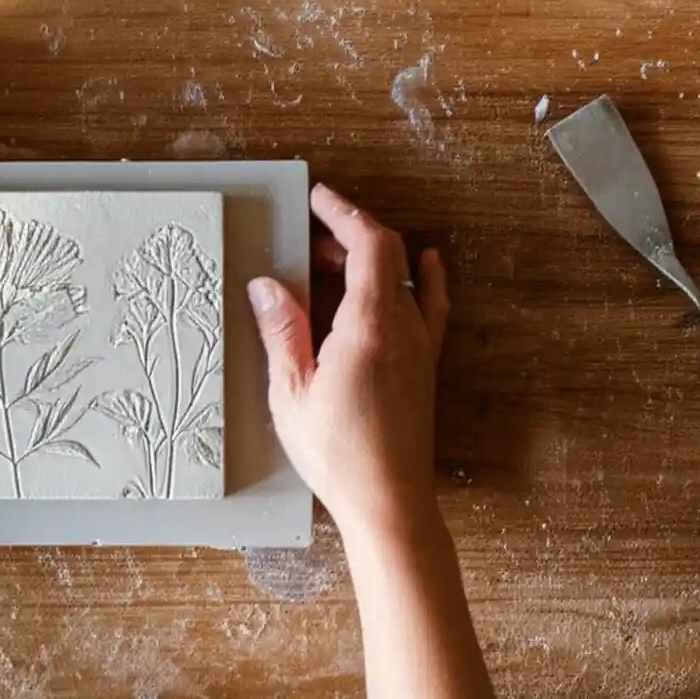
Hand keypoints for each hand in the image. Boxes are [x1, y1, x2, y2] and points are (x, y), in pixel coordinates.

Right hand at [248, 183, 448, 534]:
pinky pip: (432, 305)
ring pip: (405, 277)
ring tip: (337, 260)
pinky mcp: (425, 366)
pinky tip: (427, 266)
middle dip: (350, 233)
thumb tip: (266, 286)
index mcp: (368, 326)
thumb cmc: (337, 453)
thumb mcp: (292, 392)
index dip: (344, 213)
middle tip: (310, 238)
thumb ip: (282, 332)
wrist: (388, 500)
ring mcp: (421, 347)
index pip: (370, 244)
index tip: (318, 198)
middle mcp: (403, 328)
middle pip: (388, 255)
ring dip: (374, 257)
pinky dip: (427, 278)